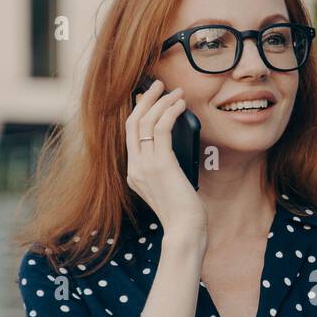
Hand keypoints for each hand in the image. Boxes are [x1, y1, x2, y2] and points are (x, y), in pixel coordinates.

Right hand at [124, 79, 206, 243]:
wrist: (184, 231)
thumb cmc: (184, 213)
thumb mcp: (170, 187)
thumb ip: (167, 168)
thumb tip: (178, 145)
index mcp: (134, 173)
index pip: (131, 134)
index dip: (140, 112)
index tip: (153, 98)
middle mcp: (135, 167)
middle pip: (133, 122)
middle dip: (146, 99)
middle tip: (160, 85)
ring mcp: (145, 166)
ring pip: (146, 122)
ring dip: (162, 102)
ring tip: (177, 92)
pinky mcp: (161, 164)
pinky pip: (162, 129)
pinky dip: (171, 113)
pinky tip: (181, 106)